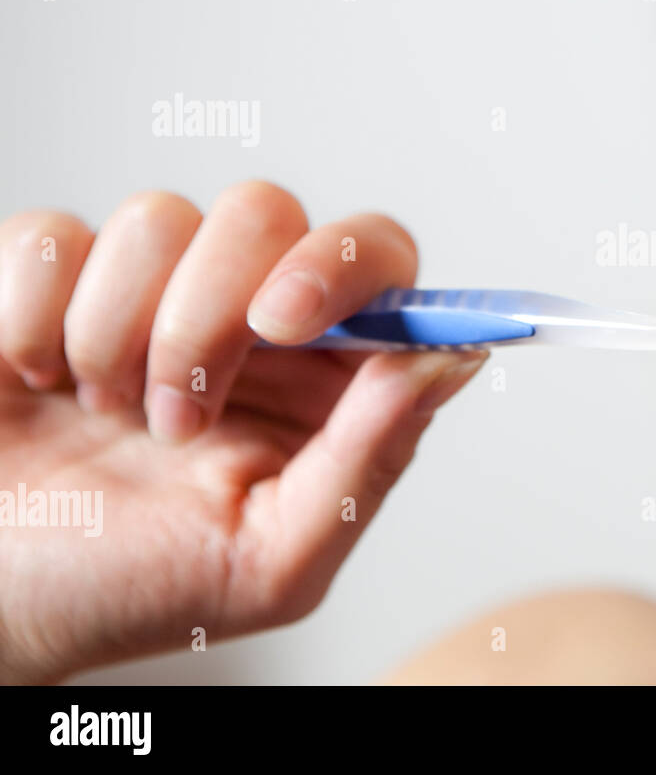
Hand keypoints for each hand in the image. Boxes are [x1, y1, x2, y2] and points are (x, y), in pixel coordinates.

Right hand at [0, 181, 484, 682]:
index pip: (375, 259)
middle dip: (207, 318)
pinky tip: (35, 385)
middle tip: (174, 422)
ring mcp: (148, 286)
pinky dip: (31, 323)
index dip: (342, 265)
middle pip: (264, 214)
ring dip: (116, 337)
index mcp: (320, 372)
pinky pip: (50, 239)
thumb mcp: (274, 559)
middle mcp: (244, 313)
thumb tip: (451, 359)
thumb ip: (371, 458)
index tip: (285, 318)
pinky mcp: (52, 276)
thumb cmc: (139, 586)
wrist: (1, 602)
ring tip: (107, 418)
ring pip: (157, 218)